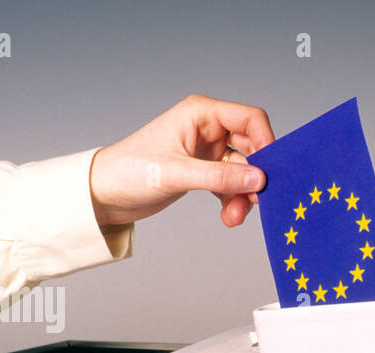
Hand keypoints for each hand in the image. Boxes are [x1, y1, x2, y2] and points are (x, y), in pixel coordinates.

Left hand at [89, 94, 275, 227]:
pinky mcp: (203, 171)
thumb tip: (259, 180)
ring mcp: (206, 151)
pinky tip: (228, 216)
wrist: (104, 194)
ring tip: (234, 217)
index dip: (266, 143)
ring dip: (243, 195)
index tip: (271, 173)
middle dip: (254, 177)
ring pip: (243, 171)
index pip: (250, 119)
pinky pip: (231, 184)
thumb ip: (220, 177)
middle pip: (251, 147)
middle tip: (256, 202)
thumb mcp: (177, 174)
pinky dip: (233, 200)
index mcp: (200, 114)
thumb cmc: (129, 171)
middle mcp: (207, 128)